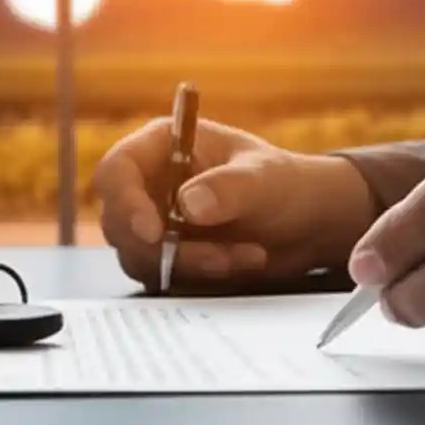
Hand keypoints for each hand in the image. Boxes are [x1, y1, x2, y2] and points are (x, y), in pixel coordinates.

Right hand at [94, 118, 375, 292]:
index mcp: (162, 147)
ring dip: (191, 264)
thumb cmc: (284, 183)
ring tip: (247, 255)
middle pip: (119, 222)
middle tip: (218, 256)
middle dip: (165, 247)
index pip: (116, 171)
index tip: (152, 232)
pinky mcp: (168, 256)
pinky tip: (244, 261)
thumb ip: (228, 188)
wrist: (307, 223)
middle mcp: (150, 184)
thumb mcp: (264, 178)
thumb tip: (187, 205)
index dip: (124, 202)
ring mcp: (156, 223)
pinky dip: (201, 276)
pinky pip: (164, 276)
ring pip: (140, 256)